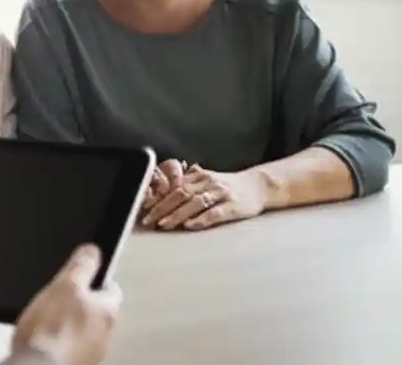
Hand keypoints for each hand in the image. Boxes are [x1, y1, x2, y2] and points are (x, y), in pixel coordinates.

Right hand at [11, 245, 120, 364]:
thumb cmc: (52, 332)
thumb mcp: (65, 285)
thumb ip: (82, 266)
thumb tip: (92, 251)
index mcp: (108, 311)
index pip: (111, 287)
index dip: (95, 278)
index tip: (83, 275)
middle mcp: (106, 334)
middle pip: (98, 310)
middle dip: (82, 304)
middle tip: (60, 298)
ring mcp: (93, 353)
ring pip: (86, 330)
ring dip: (72, 324)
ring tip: (48, 321)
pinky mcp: (78, 364)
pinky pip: (73, 347)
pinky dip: (63, 342)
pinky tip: (46, 340)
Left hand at [141, 166, 266, 230]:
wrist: (258, 186)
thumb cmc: (228, 186)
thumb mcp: (206, 179)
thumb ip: (187, 181)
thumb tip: (163, 184)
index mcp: (199, 175)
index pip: (174, 185)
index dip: (158, 196)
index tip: (144, 207)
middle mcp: (208, 182)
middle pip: (180, 193)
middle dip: (162, 207)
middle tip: (148, 219)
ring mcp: (220, 194)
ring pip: (194, 203)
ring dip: (177, 214)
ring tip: (163, 224)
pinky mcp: (232, 206)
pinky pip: (214, 213)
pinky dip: (200, 219)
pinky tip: (189, 226)